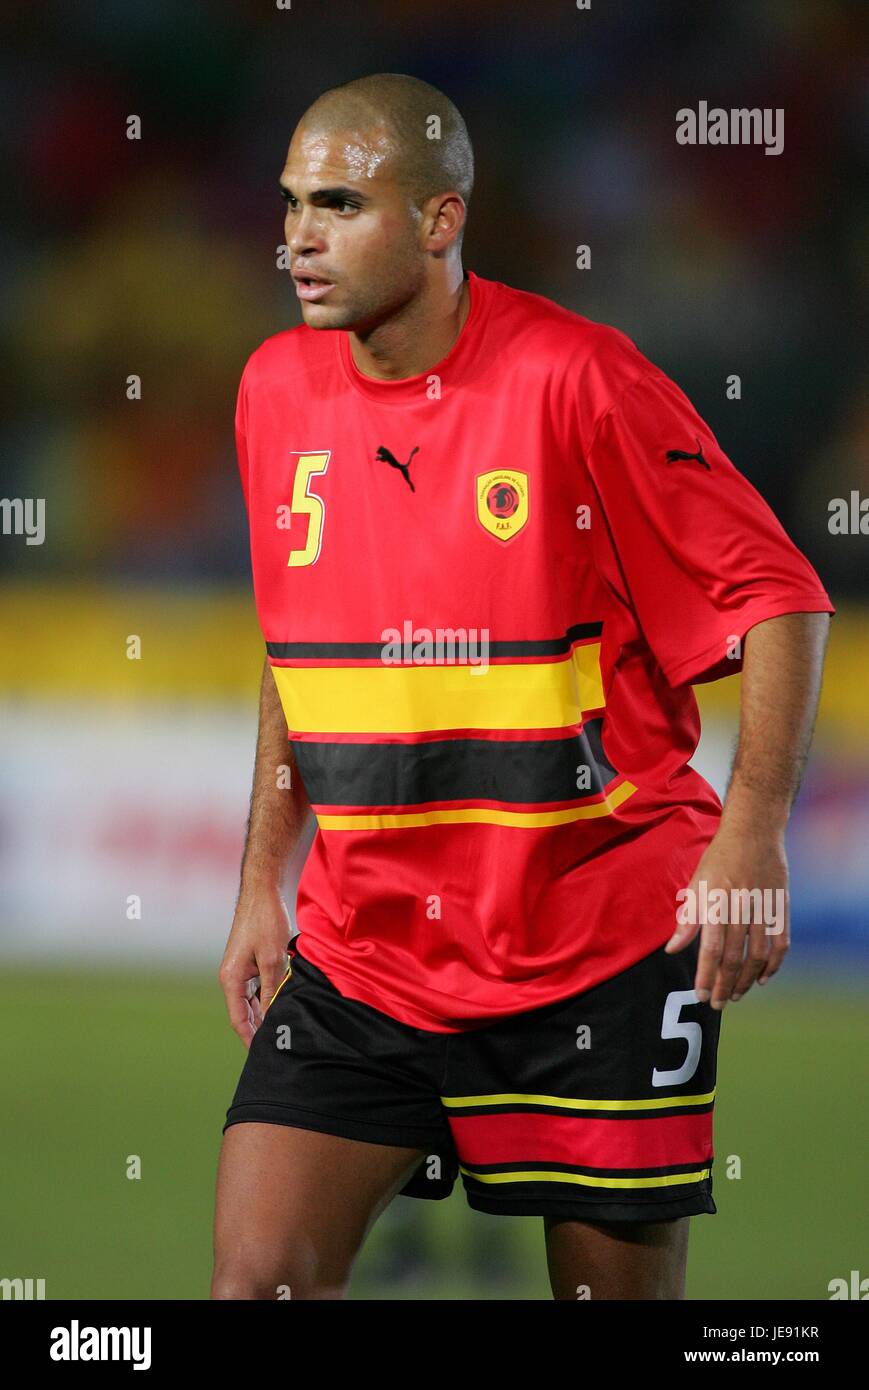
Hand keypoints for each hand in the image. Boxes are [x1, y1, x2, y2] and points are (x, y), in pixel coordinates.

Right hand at [218, 882, 291, 1046]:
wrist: (263, 891)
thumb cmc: (265, 921)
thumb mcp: (272, 959)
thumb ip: (271, 990)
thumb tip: (271, 1017)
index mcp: (231, 979)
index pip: (239, 1019)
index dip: (251, 1039)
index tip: (263, 1055)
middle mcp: (232, 977)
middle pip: (245, 1012)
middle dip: (260, 1028)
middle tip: (280, 1043)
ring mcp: (241, 969)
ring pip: (254, 1000)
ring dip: (267, 1011)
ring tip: (285, 1026)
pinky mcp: (250, 962)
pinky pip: (259, 986)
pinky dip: (270, 996)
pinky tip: (285, 1002)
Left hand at [665, 824, 789, 1008]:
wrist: (754, 832)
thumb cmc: (719, 858)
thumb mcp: (696, 883)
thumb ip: (687, 919)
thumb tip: (672, 949)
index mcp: (716, 902)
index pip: (711, 948)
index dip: (706, 974)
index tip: (700, 993)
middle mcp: (740, 908)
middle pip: (734, 957)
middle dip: (724, 985)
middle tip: (716, 1004)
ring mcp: (764, 908)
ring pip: (758, 955)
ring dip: (747, 980)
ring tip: (736, 996)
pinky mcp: (781, 908)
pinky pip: (780, 943)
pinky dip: (773, 964)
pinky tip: (763, 979)